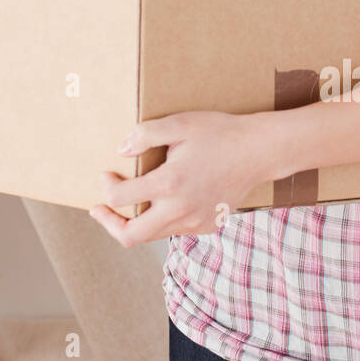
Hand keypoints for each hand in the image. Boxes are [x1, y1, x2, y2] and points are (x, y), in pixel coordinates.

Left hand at [87, 109, 273, 246]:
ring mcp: (194, 222)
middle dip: (109, 223)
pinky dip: (161, 220)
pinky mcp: (206, 226)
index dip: (106, 187)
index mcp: (169, 184)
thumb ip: (145, 135)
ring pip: (152, 236)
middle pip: (130, 236)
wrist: (259, 151)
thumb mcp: (179, 124)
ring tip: (129, 204)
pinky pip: (174, 230)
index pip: (120, 198)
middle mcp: (180, 210)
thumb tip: (121, 151)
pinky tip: (163, 202)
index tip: (106, 175)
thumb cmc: (220, 134)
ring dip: (135, 222)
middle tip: (100, 209)